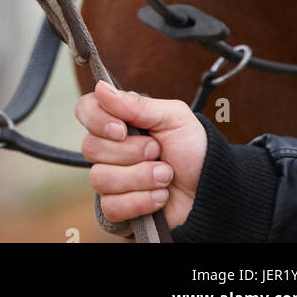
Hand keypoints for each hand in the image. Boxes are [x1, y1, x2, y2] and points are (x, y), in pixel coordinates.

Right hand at [74, 81, 207, 229]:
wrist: (211, 190)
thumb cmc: (194, 149)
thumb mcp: (174, 117)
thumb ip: (137, 105)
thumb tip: (101, 87)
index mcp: (119, 120)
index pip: (85, 109)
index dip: (97, 120)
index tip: (122, 129)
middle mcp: (110, 148)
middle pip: (91, 147)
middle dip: (131, 152)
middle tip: (158, 151)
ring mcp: (112, 179)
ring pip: (101, 178)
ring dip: (140, 177)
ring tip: (166, 176)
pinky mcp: (117, 209)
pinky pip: (111, 206)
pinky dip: (140, 201)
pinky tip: (159, 197)